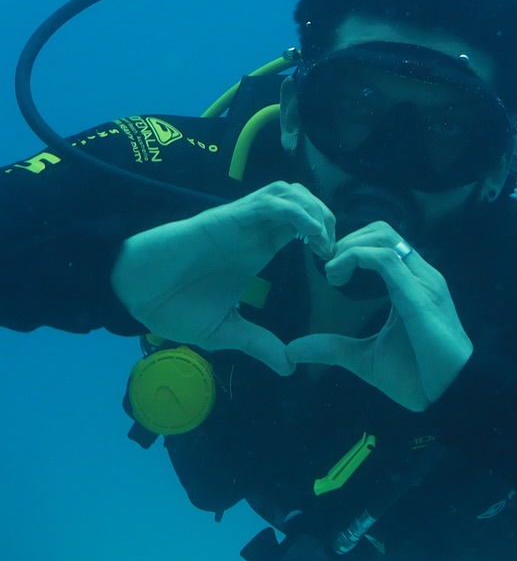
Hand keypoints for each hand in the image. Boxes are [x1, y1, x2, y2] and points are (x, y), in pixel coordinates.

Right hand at [110, 182, 334, 375]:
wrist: (135, 296)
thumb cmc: (173, 307)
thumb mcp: (226, 332)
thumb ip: (258, 343)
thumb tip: (289, 367)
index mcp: (257, 251)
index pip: (301, 226)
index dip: (325, 237)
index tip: (336, 266)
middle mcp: (252, 232)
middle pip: (302, 201)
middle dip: (328, 218)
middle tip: (336, 252)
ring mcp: (240, 222)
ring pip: (289, 192)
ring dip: (315, 210)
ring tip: (324, 242)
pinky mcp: (225, 219)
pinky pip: (267, 202)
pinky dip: (296, 212)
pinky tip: (309, 235)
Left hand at [285, 223, 473, 410]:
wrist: (446, 397)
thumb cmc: (415, 377)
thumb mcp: (363, 358)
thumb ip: (332, 347)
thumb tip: (293, 350)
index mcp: (410, 285)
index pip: (381, 243)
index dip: (349, 247)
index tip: (328, 272)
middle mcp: (419, 276)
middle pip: (381, 231)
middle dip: (346, 241)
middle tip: (326, 269)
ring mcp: (422, 283)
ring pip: (382, 238)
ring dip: (348, 248)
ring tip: (331, 274)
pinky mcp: (420, 295)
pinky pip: (385, 260)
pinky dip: (354, 258)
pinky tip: (336, 278)